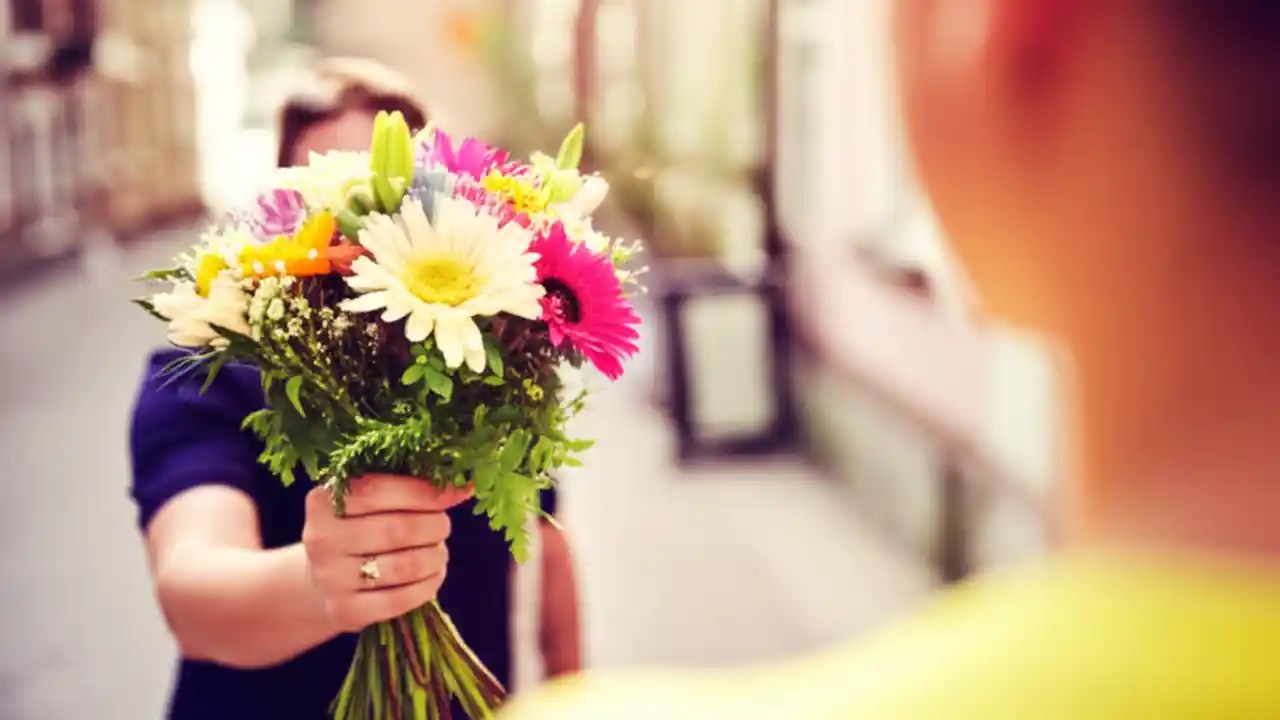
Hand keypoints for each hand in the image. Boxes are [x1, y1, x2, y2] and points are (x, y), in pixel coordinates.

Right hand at [302, 475, 471, 632]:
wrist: (321, 581)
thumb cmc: (355, 531)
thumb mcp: (365, 503)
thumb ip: (404, 487)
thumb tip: (461, 486)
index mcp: (323, 501)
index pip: (381, 491)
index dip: (426, 492)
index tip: (458, 491)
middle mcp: (321, 539)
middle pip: (398, 529)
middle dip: (435, 526)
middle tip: (443, 526)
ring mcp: (330, 578)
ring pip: (405, 566)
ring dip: (435, 557)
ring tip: (438, 552)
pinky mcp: (345, 611)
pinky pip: (401, 599)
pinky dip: (428, 585)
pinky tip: (433, 575)